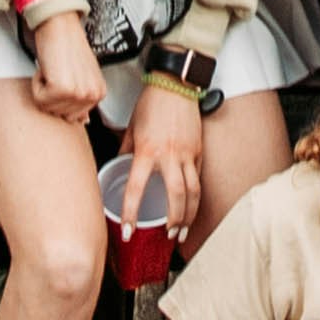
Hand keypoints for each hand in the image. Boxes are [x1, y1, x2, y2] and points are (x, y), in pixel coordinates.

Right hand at [29, 3, 105, 117]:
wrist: (60, 24)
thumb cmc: (67, 45)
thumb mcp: (82, 75)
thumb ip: (82, 98)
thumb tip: (82, 122)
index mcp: (99, 93)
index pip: (74, 117)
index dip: (62, 97)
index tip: (65, 77)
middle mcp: (92, 95)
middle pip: (61, 115)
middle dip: (53, 95)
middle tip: (58, 72)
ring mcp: (78, 93)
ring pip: (48, 108)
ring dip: (44, 89)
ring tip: (54, 69)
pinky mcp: (61, 88)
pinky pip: (39, 99)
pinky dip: (37, 83)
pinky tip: (48, 67)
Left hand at [125, 70, 206, 234]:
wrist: (174, 83)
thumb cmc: (150, 103)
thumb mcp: (131, 128)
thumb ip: (126, 151)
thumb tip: (120, 167)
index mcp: (147, 151)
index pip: (136, 189)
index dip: (131, 213)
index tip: (128, 231)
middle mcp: (169, 155)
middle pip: (176, 197)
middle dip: (173, 221)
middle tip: (168, 236)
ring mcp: (187, 153)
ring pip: (193, 192)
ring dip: (189, 215)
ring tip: (182, 230)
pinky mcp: (199, 150)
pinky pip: (198, 178)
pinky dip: (196, 196)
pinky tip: (191, 206)